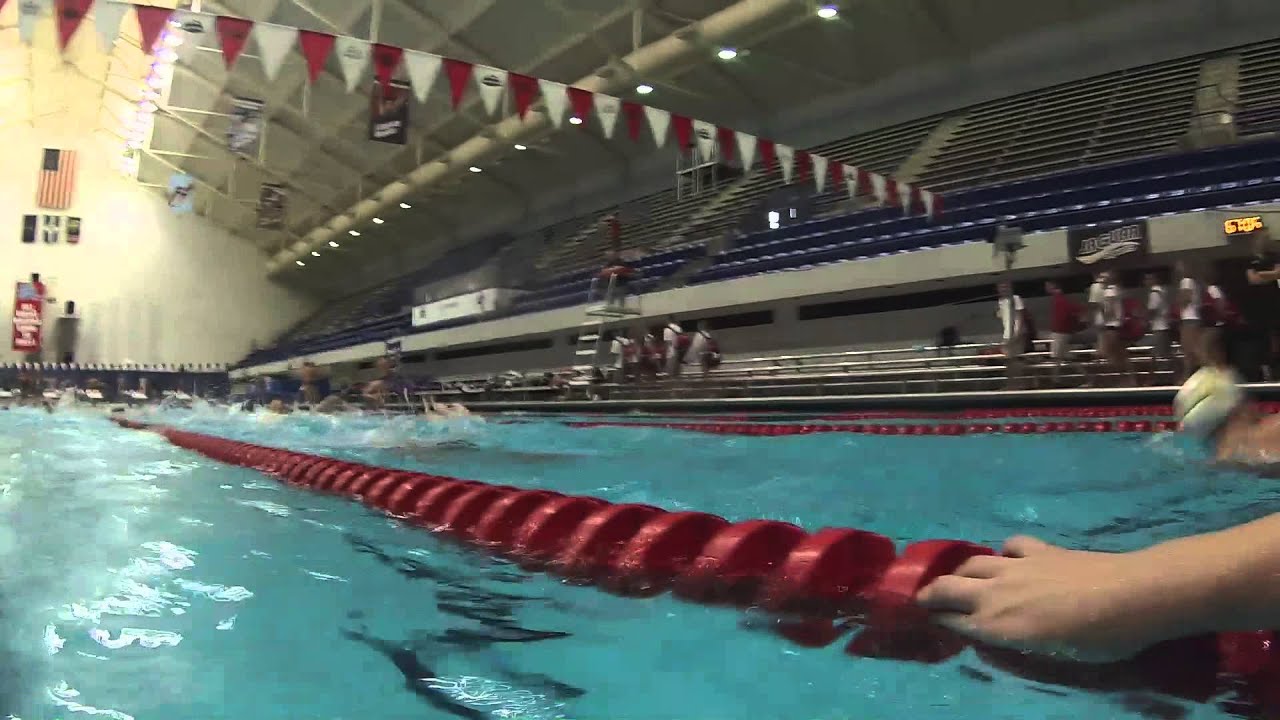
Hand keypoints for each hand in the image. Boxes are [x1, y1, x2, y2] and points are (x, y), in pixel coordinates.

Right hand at [915, 536, 1171, 661]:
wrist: (1128, 597)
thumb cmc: (1096, 640)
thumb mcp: (1053, 657)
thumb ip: (1019, 645)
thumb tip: (1001, 635)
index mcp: (996, 626)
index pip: (952, 621)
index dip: (938, 621)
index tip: (929, 622)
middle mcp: (995, 594)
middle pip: (946, 588)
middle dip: (929, 594)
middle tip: (923, 599)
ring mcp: (1015, 566)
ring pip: (971, 563)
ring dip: (960, 571)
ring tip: (960, 577)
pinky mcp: (1038, 550)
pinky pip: (1009, 546)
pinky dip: (1003, 553)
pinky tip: (1010, 558)